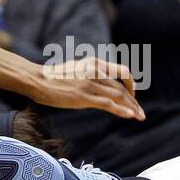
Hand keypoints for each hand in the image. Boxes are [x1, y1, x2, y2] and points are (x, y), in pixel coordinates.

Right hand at [30, 54, 145, 119]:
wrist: (37, 79)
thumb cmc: (53, 77)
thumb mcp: (77, 70)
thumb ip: (89, 74)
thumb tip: (98, 85)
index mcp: (95, 63)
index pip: (122, 72)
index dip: (131, 84)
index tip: (133, 95)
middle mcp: (96, 71)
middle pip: (123, 87)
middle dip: (134, 100)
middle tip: (141, 112)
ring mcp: (91, 84)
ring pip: (119, 96)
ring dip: (133, 107)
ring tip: (140, 117)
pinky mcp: (84, 97)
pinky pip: (109, 104)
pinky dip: (123, 110)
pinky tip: (131, 116)